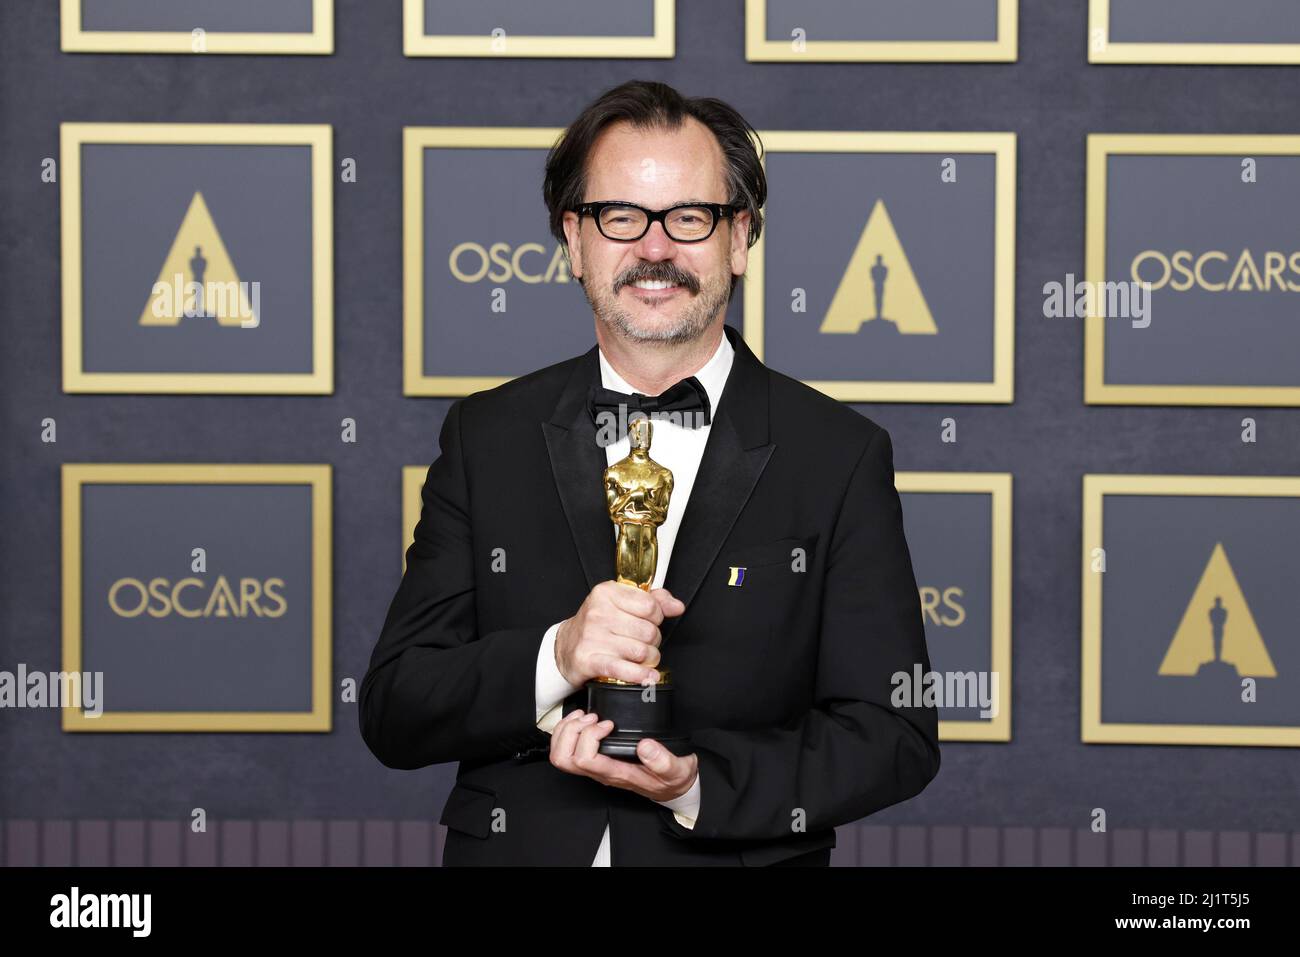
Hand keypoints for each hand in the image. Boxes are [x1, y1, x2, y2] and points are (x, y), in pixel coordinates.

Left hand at [549, 709, 698, 802]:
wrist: (674, 787)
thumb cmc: (673, 778)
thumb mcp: (677, 769)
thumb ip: (663, 761)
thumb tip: (644, 746)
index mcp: (616, 773)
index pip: (584, 760)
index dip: (589, 737)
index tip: (608, 724)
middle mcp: (600, 772)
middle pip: (563, 759)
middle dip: (571, 732)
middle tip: (591, 718)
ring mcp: (595, 767)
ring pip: (561, 755)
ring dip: (567, 730)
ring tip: (586, 716)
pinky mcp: (595, 760)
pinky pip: (567, 750)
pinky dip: (568, 731)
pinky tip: (584, 720)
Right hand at [554, 581, 684, 686]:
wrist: (565, 646)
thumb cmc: (598, 624)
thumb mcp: (622, 603)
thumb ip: (654, 600)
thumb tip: (676, 606)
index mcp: (607, 593)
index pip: (650, 606)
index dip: (656, 617)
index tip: (649, 621)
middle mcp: (598, 613)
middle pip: (649, 631)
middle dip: (653, 641)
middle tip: (642, 642)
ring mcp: (593, 637)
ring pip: (642, 652)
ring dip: (648, 659)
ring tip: (640, 657)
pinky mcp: (590, 660)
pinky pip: (624, 670)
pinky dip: (641, 675)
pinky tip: (648, 676)